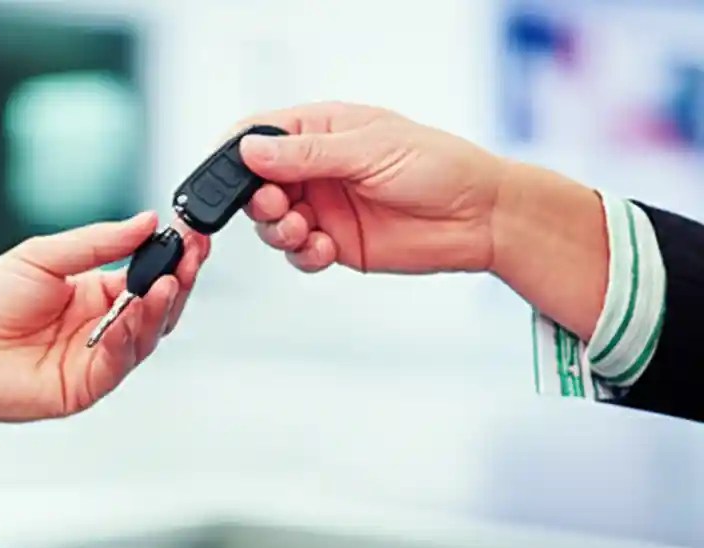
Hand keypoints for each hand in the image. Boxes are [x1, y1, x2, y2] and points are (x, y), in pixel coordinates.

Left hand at [0, 212, 208, 420]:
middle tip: (190, 257)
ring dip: (160, 309)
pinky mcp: (85, 385)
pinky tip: (129, 317)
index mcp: (93, 292)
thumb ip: (97, 243)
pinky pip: (118, 362)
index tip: (190, 236)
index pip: (147, 276)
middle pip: (157, 307)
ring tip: (167, 283)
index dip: (172, 257)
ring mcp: (95, 357)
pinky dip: (128, 338)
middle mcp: (100, 325)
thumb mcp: (42, 256)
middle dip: (179, 281)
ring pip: (146, 336)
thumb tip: (144, 221)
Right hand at [234, 102, 507, 273]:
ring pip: (270, 222)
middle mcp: (315, 168)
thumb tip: (251, 149)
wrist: (481, 218)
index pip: (259, 133)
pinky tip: (324, 249)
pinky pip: (297, 252)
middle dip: (258, 200)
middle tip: (278, 207)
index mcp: (321, 130)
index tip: (229, 174)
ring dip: (278, 230)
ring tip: (304, 231)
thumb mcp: (370, 150)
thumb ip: (307, 154)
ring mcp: (321, 206)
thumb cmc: (441, 167)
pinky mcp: (332, 242)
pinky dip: (302, 254)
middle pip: (255, 184)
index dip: (236, 151)